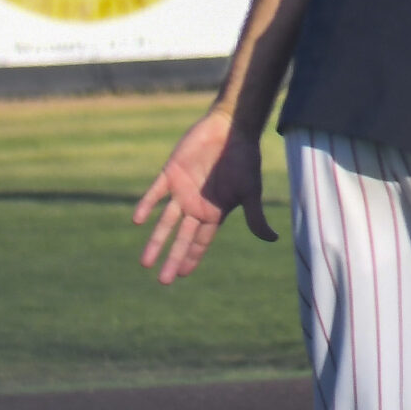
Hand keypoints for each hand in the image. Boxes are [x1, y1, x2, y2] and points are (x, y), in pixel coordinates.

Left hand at [134, 110, 275, 283]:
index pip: (200, 241)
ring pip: (165, 221)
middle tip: (163, 280)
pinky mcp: (170, 174)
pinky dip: (146, 206)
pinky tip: (137, 220)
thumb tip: (273, 239)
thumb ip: (255, 217)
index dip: (192, 258)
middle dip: (173, 258)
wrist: (232, 129)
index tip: (182, 275)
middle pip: (181, 237)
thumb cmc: (245, 160)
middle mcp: (196, 205)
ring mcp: (182, 191)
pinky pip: (154, 193)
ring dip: (156, 240)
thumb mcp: (251, 191)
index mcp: (214, 212)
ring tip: (145, 263)